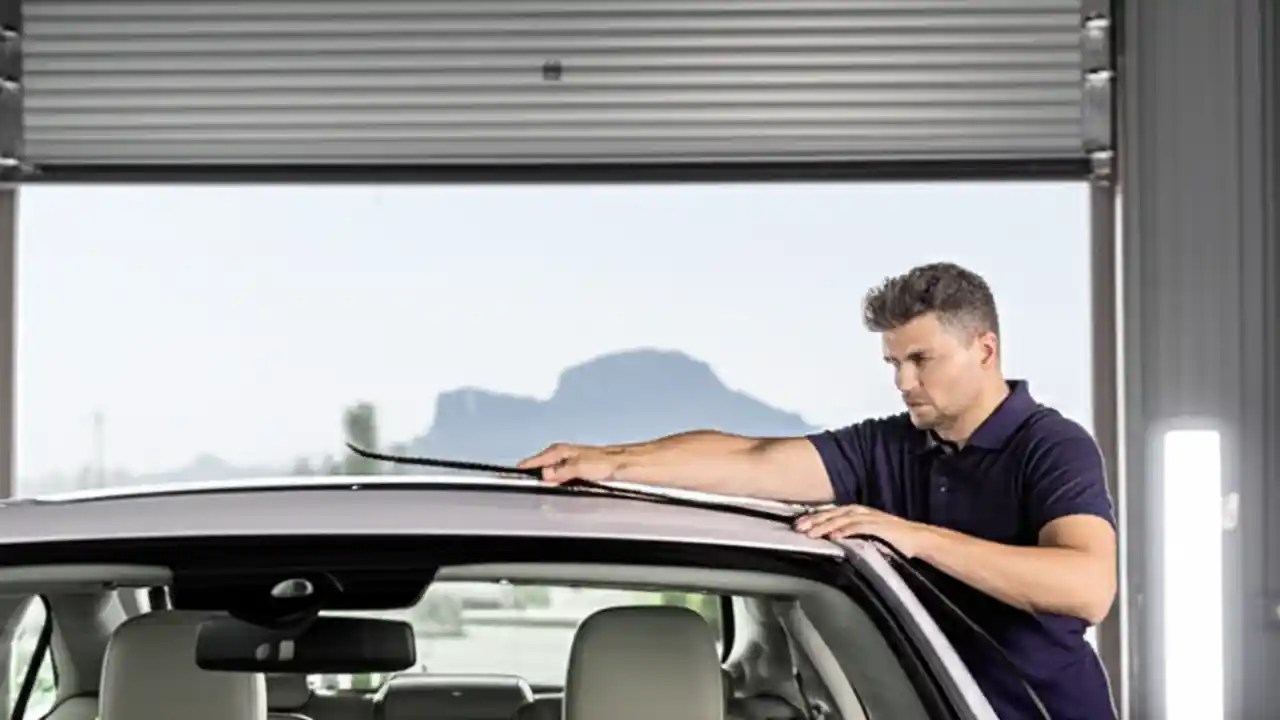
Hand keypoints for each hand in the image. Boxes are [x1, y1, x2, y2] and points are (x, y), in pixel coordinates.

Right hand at [516, 443, 624, 484]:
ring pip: (559, 468)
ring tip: (542, 484)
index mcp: (566, 451)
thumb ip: (563, 470)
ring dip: (552, 475)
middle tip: (526, 477)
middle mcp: (572, 454)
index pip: (541, 457)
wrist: (633, 463)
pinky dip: (564, 480)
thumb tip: (546, 474)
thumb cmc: (611, 462)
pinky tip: (567, 486)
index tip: (518, 471)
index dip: (530, 464)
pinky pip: (570, 475)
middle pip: (549, 461)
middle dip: (538, 468)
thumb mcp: (582, 466)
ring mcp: (581, 462)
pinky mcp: (591, 470)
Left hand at [793, 504, 935, 558]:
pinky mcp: (880, 527)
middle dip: (814, 520)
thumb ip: (849, 534)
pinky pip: (860, 527)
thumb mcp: (866, 534)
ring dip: (826, 525)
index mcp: (856, 512)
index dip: (814, 517)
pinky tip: (835, 536)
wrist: (917, 539)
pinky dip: (847, 530)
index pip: (830, 513)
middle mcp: (861, 512)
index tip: (798, 525)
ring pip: (843, 519)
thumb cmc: (891, 539)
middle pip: (833, 514)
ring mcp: (871, 518)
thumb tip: (829, 540)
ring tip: (812, 533)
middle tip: (799, 528)